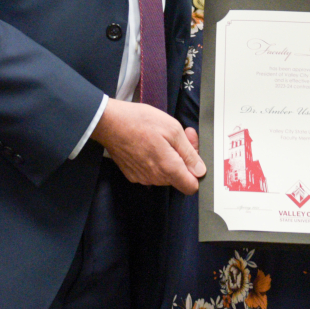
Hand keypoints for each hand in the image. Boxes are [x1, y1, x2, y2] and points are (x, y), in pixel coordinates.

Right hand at [91, 99, 206, 194]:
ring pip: (164, 175)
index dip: (195, 171)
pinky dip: (153, 160)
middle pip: (178, 177)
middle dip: (182, 158)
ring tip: (162, 137)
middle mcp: (155, 178)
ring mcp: (142, 178)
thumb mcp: (172, 129)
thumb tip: (200, 170)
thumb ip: (188, 152)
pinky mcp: (132, 174)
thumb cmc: (140, 121)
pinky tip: (149, 143)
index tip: (192, 154)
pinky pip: (150, 172)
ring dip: (168, 158)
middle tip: (180, 136)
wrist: (109, 123)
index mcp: (168, 168)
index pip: (191, 187)